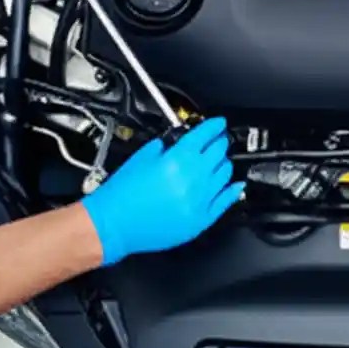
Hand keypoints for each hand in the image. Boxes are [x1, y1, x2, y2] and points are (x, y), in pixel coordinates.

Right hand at [81, 118, 243, 265]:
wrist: (113, 224)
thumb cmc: (122, 194)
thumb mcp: (141, 157)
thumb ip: (164, 146)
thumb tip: (178, 142)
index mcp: (179, 159)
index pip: (206, 135)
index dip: (215, 125)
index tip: (218, 123)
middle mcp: (194, 178)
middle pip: (219, 152)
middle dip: (219, 141)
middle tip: (218, 139)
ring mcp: (200, 200)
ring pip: (225, 174)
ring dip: (224, 163)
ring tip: (219, 160)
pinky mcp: (201, 220)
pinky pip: (226, 201)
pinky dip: (233, 190)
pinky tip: (235, 185)